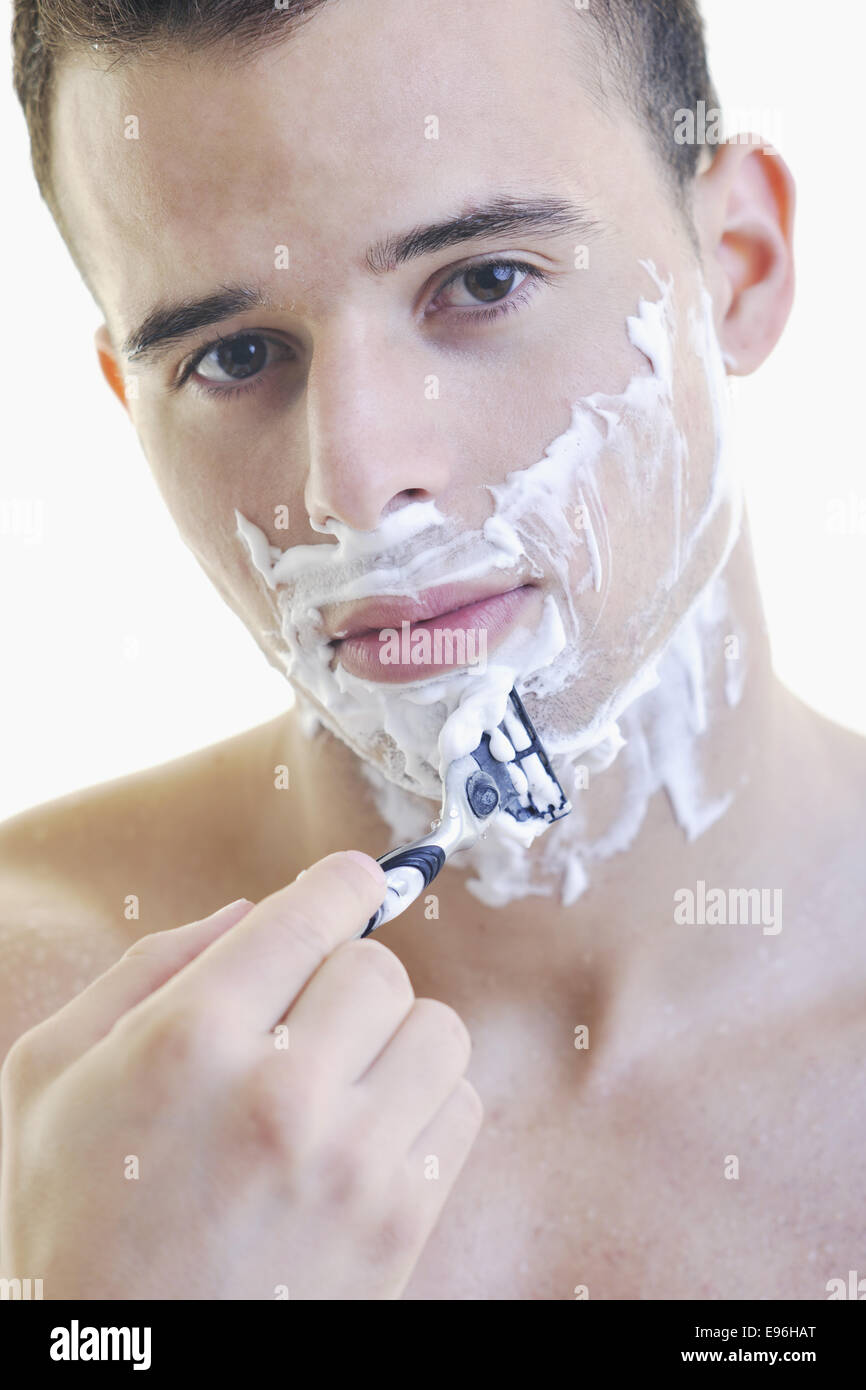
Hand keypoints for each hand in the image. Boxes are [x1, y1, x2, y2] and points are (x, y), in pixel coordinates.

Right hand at [0, 851, 482, 1298]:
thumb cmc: (76, 1216)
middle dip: (348, 974)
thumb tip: (247, 911)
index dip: (344, 884)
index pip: (314, 912)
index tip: (355, 885)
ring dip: (395, 1037)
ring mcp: (349, 1162)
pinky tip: (368, 1131)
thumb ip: (145, 970)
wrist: (122, 1373)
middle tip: (310, 1015)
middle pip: (380, 966)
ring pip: (437, 1029)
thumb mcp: (53, 1074)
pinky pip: (460, 1107)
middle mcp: (279, 1091)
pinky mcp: (398, 1222)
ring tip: (344, 1075)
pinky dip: (424, 1104)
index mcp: (189, 1039)